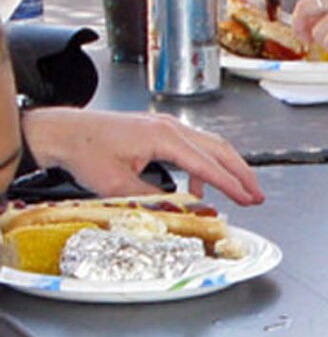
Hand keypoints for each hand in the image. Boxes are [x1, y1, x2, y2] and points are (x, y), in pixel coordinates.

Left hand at [20, 109, 262, 205]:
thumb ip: (153, 199)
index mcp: (164, 137)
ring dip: (227, 169)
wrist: (62, 132)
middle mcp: (170, 126)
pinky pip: (193, 146)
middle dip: (241, 174)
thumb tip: (179, 211)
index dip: (231, 184)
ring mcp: (166, 125)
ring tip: (238, 192)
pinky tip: (199, 187)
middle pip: (220, 149)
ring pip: (210, 145)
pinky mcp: (159, 129)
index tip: (248, 198)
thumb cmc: (83, 150)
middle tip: (256, 195)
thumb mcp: (116, 185)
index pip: (208, 164)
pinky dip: (204, 166)